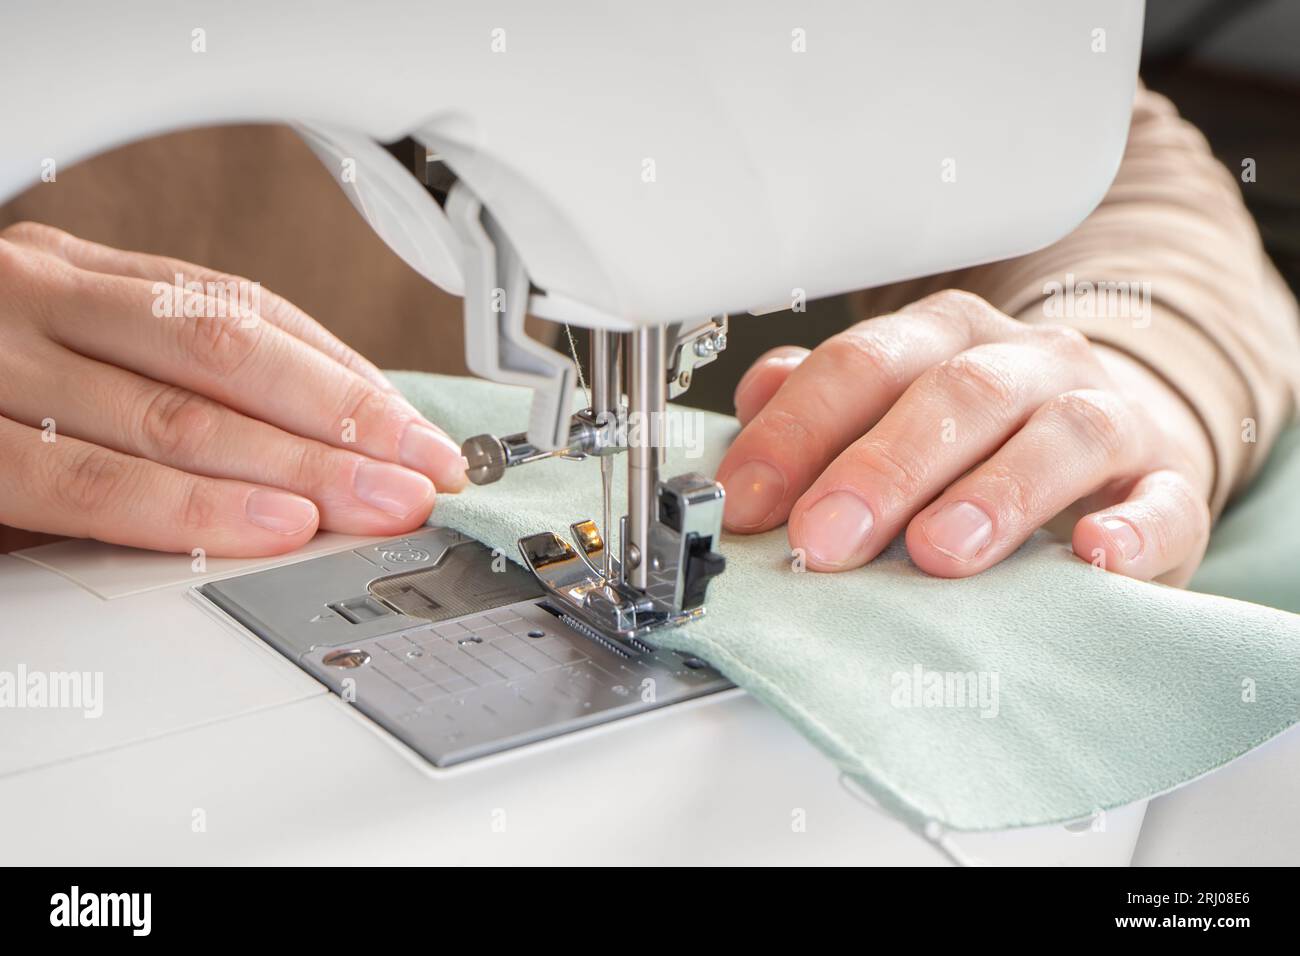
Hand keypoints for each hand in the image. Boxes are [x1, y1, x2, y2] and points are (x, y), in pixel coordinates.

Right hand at [0, 222, 466, 556]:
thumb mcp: (73, 346)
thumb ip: (167, 377)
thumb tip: (315, 432)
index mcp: (84, 275)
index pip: (245, 315)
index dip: (345, 374)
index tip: (420, 429)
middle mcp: (39, 298)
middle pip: (225, 355)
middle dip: (341, 421)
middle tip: (424, 472)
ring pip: (167, 412)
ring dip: (290, 466)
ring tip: (372, 504)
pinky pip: (75, 477)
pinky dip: (181, 506)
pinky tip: (262, 524)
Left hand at [717, 291, 1214, 584]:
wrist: (1106, 448)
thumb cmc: (979, 439)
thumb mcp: (894, 409)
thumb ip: (822, 408)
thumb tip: (753, 402)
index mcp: (944, 338)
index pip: (862, 366)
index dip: (797, 433)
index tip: (748, 504)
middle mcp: (1026, 362)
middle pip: (954, 395)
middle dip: (879, 470)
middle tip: (823, 540)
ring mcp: (1106, 416)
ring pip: (1058, 435)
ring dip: (995, 494)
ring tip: (937, 551)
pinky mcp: (1166, 483)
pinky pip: (1164, 500)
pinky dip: (1135, 528)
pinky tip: (1096, 556)